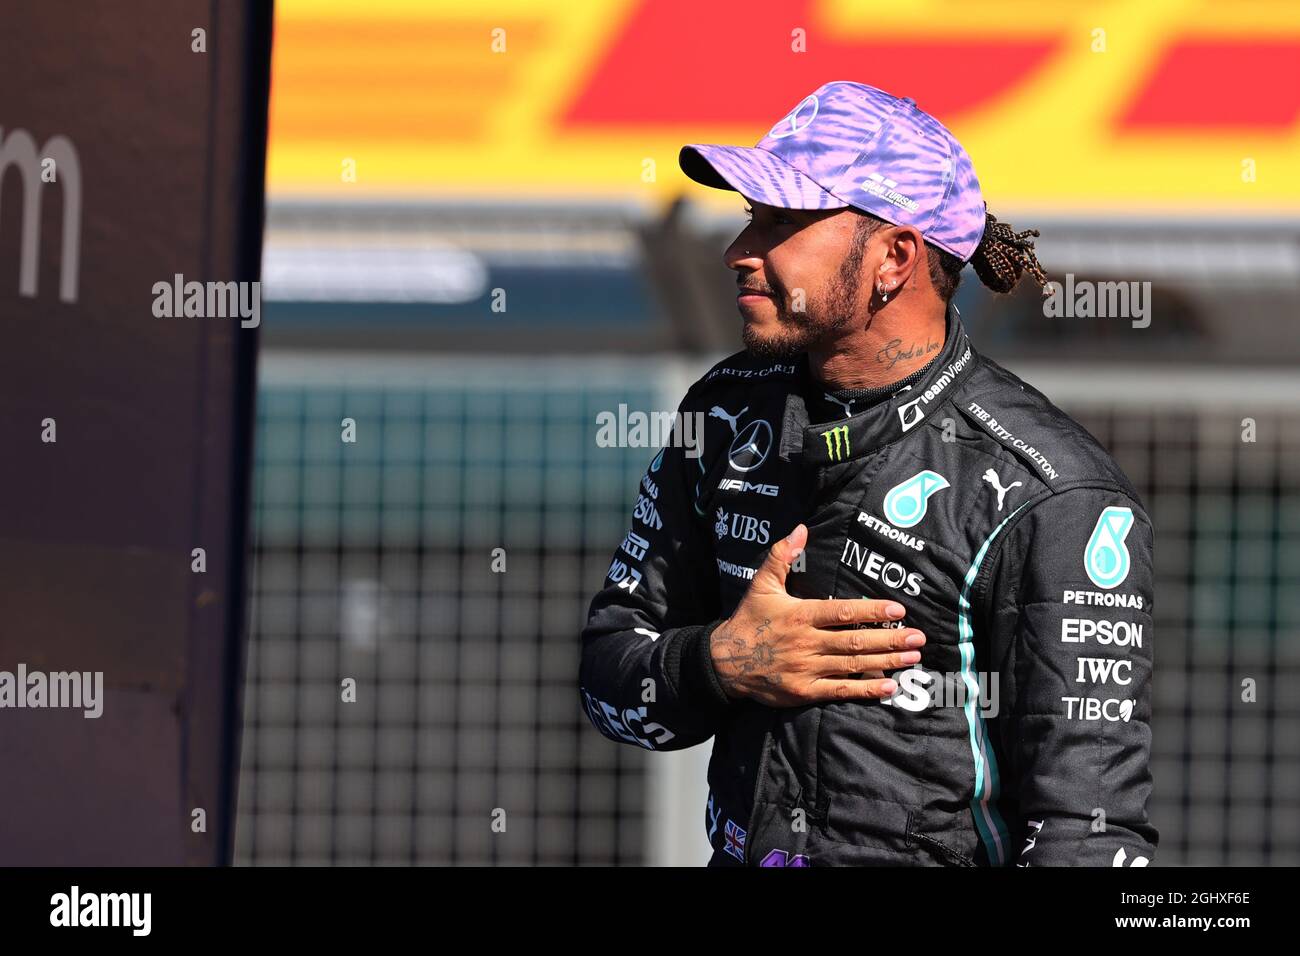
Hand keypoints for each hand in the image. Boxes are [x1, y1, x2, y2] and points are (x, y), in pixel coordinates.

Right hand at [709, 524, 924, 706]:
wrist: (724, 661)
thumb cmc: (748, 619)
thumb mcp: (761, 584)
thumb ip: (782, 555)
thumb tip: (801, 527)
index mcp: (799, 615)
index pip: (842, 612)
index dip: (872, 611)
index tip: (899, 610)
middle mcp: (806, 642)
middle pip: (855, 640)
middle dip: (890, 639)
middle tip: (919, 638)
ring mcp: (806, 669)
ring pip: (852, 665)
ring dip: (885, 661)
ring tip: (913, 657)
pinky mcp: (804, 691)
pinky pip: (840, 691)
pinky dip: (866, 689)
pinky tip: (889, 685)